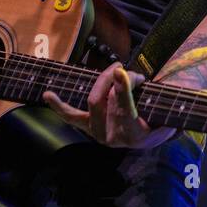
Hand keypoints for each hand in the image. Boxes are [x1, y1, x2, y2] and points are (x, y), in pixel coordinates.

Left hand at [42, 61, 177, 148]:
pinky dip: (59, 106)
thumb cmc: (157, 120)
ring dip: (102, 82)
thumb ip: (145, 93)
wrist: (148, 138)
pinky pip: (72, 116)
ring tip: (115, 71)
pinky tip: (48, 95)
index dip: (123, 87)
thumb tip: (122, 74)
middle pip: (105, 100)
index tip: (121, 71)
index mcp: (133, 134)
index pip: (124, 107)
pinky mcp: (88, 127)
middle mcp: (112, 137)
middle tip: (125, 69)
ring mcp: (97, 132)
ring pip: (92, 101)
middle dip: (115, 79)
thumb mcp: (158, 108)